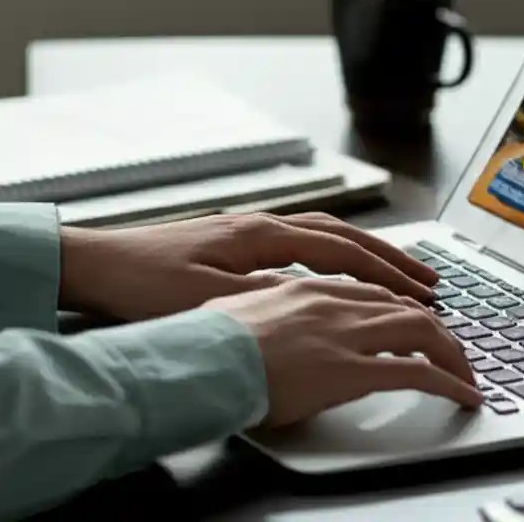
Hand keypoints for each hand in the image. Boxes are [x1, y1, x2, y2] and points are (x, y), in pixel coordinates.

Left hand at [60, 212, 437, 320]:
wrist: (93, 264)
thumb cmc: (142, 286)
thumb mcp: (209, 300)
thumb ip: (269, 295)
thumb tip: (324, 297)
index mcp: (260, 234)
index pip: (342, 250)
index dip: (387, 273)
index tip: (422, 293)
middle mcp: (261, 224)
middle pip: (344, 236)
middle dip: (392, 259)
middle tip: (431, 282)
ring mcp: (248, 229)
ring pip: (326, 235)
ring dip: (367, 255)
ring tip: (399, 274)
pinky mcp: (233, 241)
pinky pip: (304, 242)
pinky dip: (336, 254)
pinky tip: (340, 269)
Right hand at [203, 276, 483, 424]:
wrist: (195, 359)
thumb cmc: (204, 342)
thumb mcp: (239, 310)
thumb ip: (268, 307)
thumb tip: (276, 318)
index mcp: (307, 287)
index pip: (371, 289)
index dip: (401, 304)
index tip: (418, 317)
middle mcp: (334, 301)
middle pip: (404, 307)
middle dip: (438, 328)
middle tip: (454, 349)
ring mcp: (345, 333)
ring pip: (421, 331)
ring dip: (451, 353)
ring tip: (466, 374)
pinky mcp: (352, 369)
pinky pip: (418, 373)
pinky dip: (449, 383)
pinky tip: (462, 396)